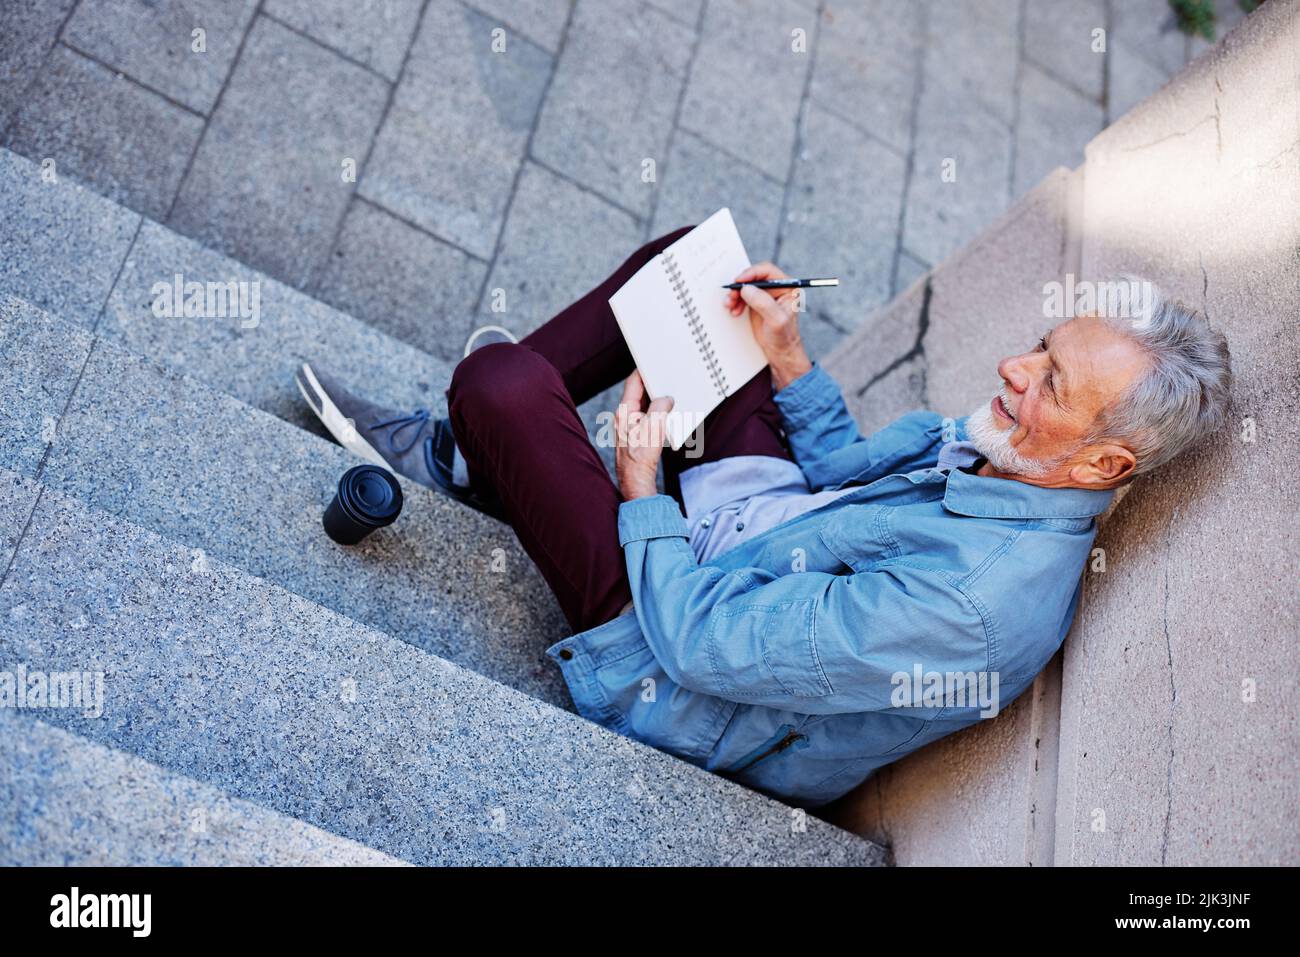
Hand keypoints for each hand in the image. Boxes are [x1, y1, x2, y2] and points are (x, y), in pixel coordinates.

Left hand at [614, 370, 672, 499]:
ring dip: (658, 401)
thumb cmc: (640, 458)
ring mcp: (630, 427)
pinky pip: (649, 418)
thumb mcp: (653, 428)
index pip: (633, 383)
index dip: (644, 370)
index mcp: (624, 411)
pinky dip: (658, 413)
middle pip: (639, 393)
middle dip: (654, 385)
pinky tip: (668, 415)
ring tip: (671, 394)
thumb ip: (660, 408)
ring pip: (645, 406)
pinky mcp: (637, 436)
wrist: (636, 482)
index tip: (653, 361)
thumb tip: (666, 399)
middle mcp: (625, 417)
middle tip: (667, 377)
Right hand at [725, 262, 812, 390]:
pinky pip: (742, 296)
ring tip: (730, 306)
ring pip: (746, 287)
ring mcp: (765, 295)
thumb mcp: (776, 320)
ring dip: (735, 295)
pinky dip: (736, 302)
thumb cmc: (784, 337)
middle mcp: (777, 288)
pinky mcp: (756, 303)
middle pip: (753, 278)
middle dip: (740, 286)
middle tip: (731, 296)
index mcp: (787, 287)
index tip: (739, 281)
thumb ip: (763, 303)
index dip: (752, 273)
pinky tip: (734, 311)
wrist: (780, 352)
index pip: (767, 271)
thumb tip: (746, 289)